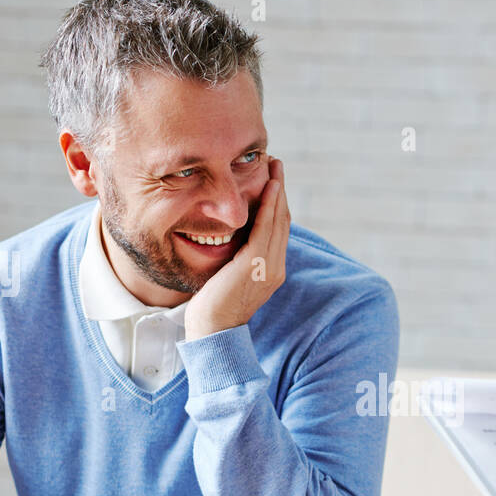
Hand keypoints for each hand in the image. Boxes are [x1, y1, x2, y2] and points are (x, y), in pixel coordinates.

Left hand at [184, 156, 290, 339]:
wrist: (212, 331)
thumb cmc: (213, 307)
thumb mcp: (230, 278)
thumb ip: (238, 259)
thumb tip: (231, 240)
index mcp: (272, 270)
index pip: (278, 230)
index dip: (277, 202)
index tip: (272, 179)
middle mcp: (276, 267)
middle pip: (283, 221)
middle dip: (280, 190)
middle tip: (276, 163)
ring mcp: (269, 266)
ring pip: (279, 220)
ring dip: (278, 190)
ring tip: (275, 166)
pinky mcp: (256, 264)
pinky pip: (266, 228)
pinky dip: (270, 205)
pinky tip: (269, 187)